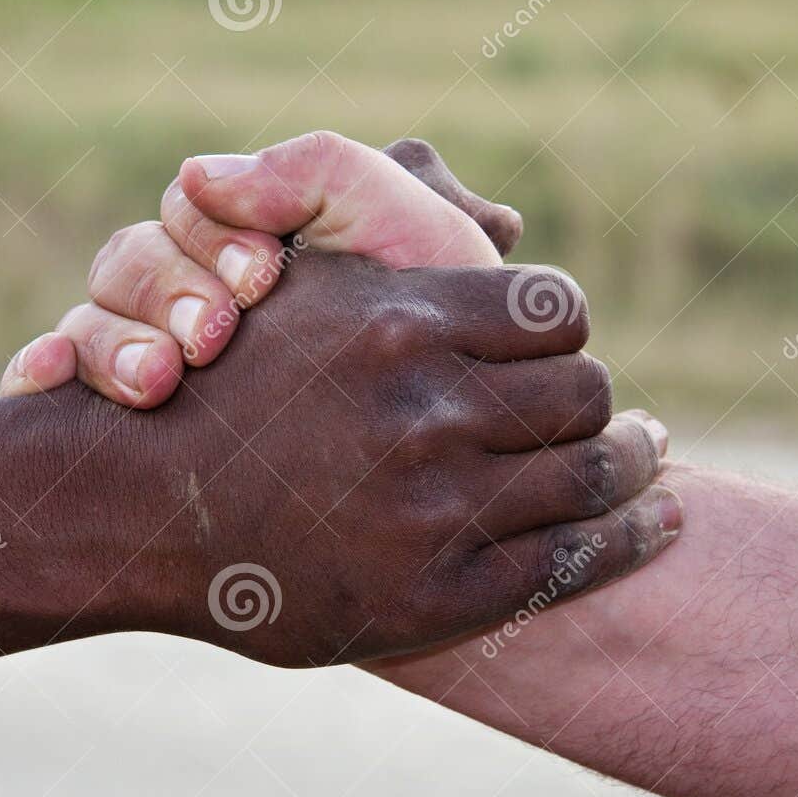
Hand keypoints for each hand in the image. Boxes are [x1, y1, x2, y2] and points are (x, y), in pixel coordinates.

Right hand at [0, 133, 520, 405]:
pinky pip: (61, 397)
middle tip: (215, 337)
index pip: (190, 211)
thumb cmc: (451, 333)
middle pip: (127, 265)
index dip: (213, 236)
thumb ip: (320, 172)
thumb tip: (199, 173)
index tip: (264, 278)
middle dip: (165, 293)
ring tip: (155, 381)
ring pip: (89, 322)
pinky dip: (39, 372)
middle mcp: (194, 297)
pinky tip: (38, 383)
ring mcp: (162, 365)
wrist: (475, 455)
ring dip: (108, 341)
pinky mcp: (141, 434)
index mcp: (250, 242)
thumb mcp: (405, 230)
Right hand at [51, 249, 674, 665]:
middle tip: (607, 412)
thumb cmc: (209, 387)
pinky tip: (664, 514)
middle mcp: (424, 412)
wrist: (133, 514)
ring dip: (632, 460)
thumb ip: (349, 209)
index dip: (563, 330)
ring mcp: (436, 509)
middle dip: (593, 399)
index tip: (556, 348)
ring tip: (644, 456)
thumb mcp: (275, 276)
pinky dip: (635, 534)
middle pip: (583, 391)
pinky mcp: (440, 596)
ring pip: (593, 471)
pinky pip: (574, 559)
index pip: (554, 311)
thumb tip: (470, 200)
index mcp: (399, 323)